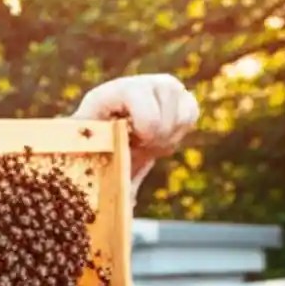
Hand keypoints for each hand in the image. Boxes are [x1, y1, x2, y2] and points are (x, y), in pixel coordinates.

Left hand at [71, 74, 199, 199]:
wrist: (109, 137)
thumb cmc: (96, 148)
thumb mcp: (93, 155)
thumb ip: (102, 165)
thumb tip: (124, 203)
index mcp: (113, 92)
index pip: (139, 95)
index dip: (145, 126)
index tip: (133, 139)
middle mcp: (140, 82)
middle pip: (165, 114)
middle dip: (155, 139)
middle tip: (139, 144)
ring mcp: (162, 86)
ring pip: (183, 115)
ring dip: (167, 137)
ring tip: (146, 141)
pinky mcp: (180, 94)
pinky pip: (191, 114)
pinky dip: (180, 133)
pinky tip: (159, 137)